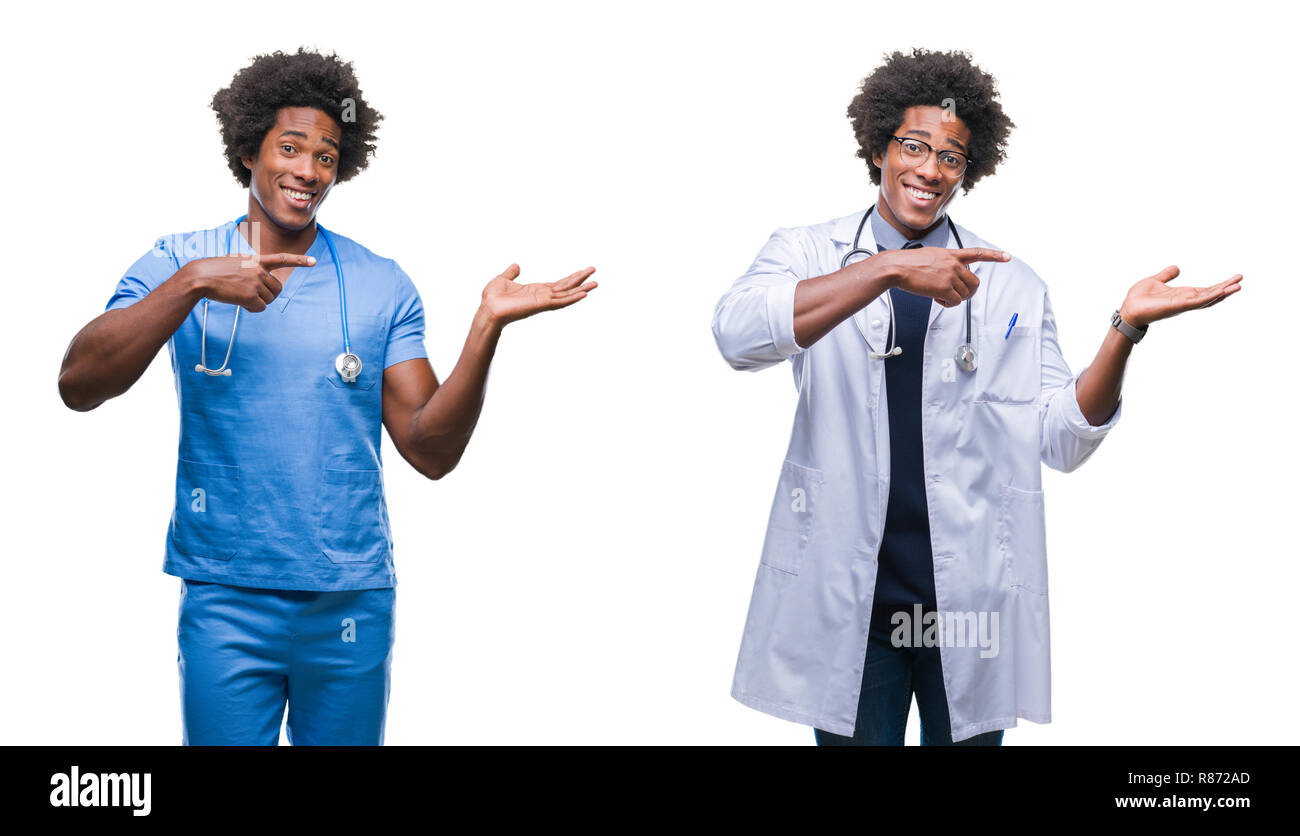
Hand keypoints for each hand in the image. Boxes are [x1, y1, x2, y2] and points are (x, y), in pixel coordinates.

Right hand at [183, 251, 316, 312]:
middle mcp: (259, 270)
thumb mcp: (236, 262)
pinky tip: (240, 302)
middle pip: (277, 289)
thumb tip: (259, 281)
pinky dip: (252, 308)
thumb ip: (251, 268)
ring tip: (242, 295)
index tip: (314, 261)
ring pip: (270, 300)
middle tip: (253, 295)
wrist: (200, 277)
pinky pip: (260, 307)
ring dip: (259, 302)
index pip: (282, 259)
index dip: (299, 261)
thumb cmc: (215, 270)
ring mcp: (256, 283)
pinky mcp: (251, 296)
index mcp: (256, 260)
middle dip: (269, 295)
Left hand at [479, 264, 597, 326]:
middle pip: (566, 287)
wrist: (488, 310)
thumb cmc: (493, 298)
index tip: (582, 272)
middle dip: (581, 280)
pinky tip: (583, 294)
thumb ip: (511, 273)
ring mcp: (543, 301)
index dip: (571, 278)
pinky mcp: (541, 304)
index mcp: (536, 290)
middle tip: (595, 272)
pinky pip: (560, 301)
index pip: (558, 284)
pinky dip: (572, 298)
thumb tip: (516, 266)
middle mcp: (543, 296)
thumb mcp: (502, 279)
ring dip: (582, 289)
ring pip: (567, 294)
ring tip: (596, 283)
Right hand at [880, 247, 1009, 306]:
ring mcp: (950, 276)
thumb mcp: (930, 256)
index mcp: (951, 254)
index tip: (1007, 257)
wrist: (897, 267)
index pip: (977, 253)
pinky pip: (955, 302)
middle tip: (956, 295)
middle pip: (974, 283)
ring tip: (941, 296)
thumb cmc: (907, 263)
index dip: (994, 255)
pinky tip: (936, 299)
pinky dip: (947, 304)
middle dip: (968, 292)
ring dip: (955, 299)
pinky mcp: (944, 288)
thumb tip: (947, 276)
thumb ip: (943, 263)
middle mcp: (953, 264)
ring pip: (965, 294)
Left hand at [1118, 266, 1242, 328]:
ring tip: (1237, 286)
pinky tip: (1220, 292)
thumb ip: (1167, 275)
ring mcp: (1183, 304)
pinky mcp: (1178, 306)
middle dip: (1226, 288)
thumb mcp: (1155, 281)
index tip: (1234, 278)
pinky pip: (1197, 302)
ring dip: (1223, 293)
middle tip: (1241, 280)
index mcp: (1183, 294)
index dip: (1220, 285)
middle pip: (1211, 294)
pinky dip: (1209, 297)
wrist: (1128, 308)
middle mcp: (1186, 300)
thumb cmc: (1139, 298)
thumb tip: (1177, 268)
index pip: (1206, 290)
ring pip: (1208, 299)